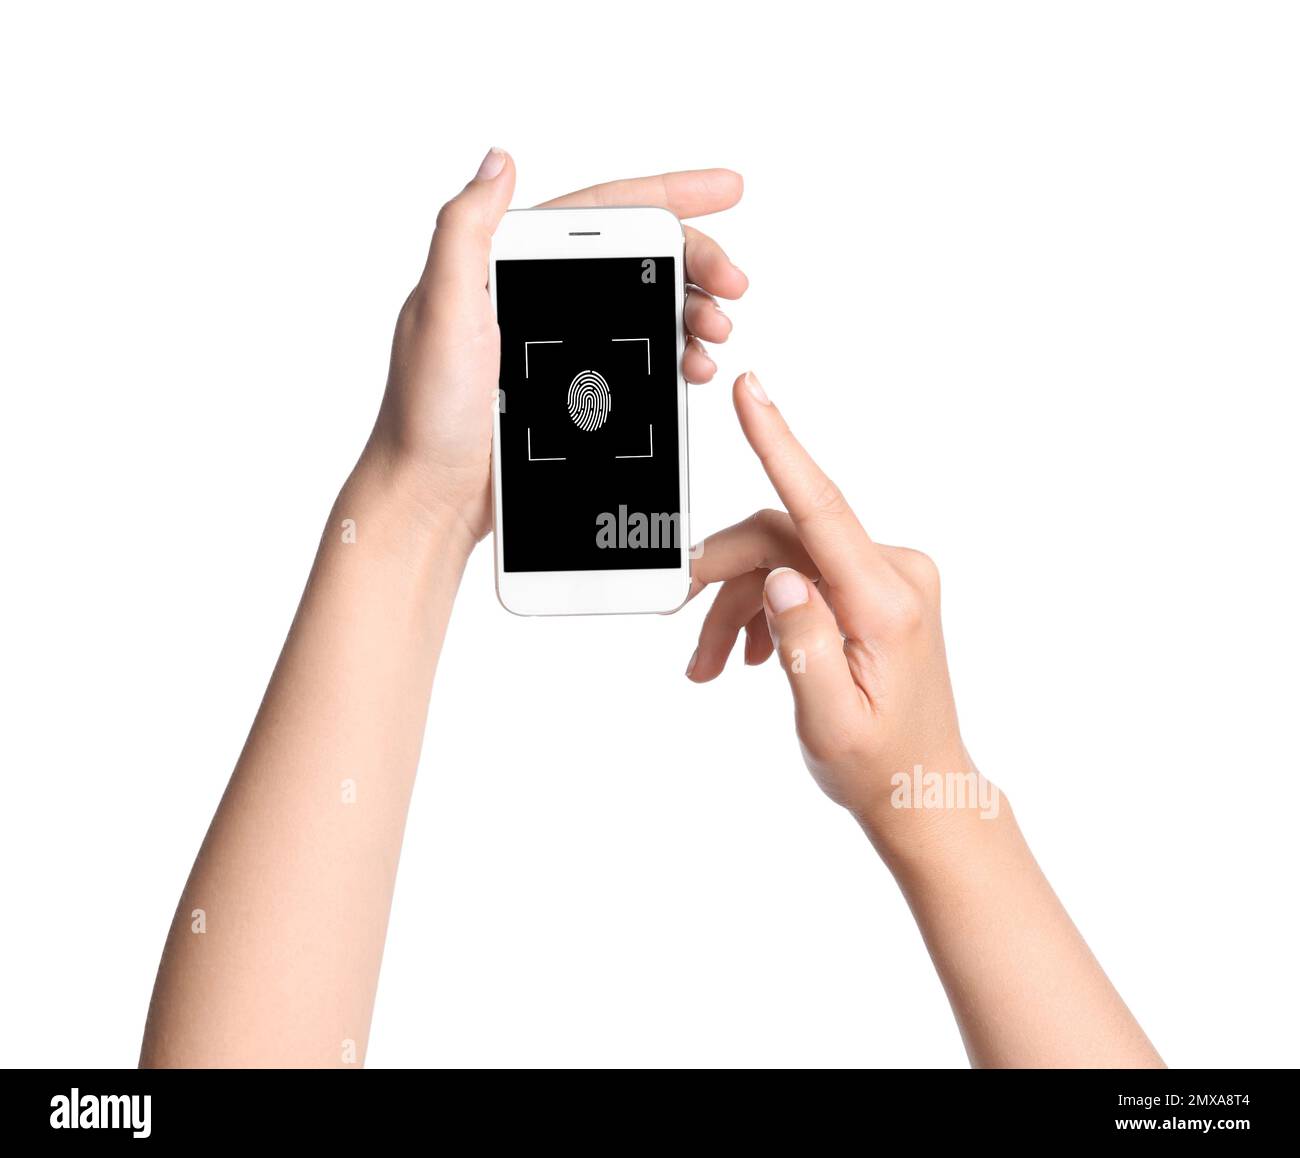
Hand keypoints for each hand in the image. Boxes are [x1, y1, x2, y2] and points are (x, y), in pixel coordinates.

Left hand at [366, 148, 747, 540]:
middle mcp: (538, 297)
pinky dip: (675, 356)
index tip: (728, 191)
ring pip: (646, 310)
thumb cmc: (425, 411)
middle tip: (737, 284)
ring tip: (718, 330)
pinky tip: (694, 366)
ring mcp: (561, 345)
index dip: (669, 195)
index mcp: (508, 265)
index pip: (603, 210)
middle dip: (697, 262)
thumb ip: (467, 230)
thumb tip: (499, 161)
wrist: (430, 497)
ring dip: (693, 311)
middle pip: (639, 259)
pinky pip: (640, 360)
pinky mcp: (574, 392)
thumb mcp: (440, 308)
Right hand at [687, 372, 977, 834]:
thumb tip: (780, 578)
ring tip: (709, 666)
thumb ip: (803, 645)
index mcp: (885, 603)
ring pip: (784, 557)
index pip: (820, 508)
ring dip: (738, 604)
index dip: (778, 444)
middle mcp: (894, 573)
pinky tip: (747, 652)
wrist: (922, 785)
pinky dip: (764, 606)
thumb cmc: (878, 763)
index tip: (750, 391)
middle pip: (782, 537)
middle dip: (722, 579)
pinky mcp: (874, 584)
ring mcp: (887, 575)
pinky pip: (802, 571)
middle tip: (680, 627)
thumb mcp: (829, 722)